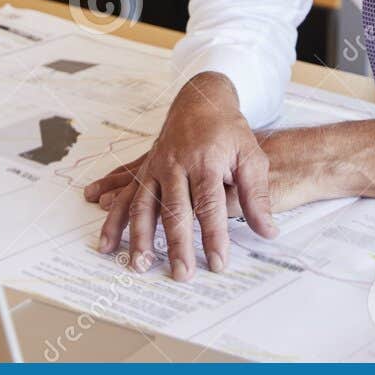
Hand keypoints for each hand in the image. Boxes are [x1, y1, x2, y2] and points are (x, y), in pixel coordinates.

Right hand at [83, 72, 276, 280]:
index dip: (213, 235)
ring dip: (138, 237)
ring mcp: (156, 167)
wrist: (200, 99)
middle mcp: (176, 165)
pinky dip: (112, 219)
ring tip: (138, 265)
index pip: (210, 205)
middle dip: (176, 245)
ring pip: (143, 205)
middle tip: (181, 274)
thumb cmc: (229, 131)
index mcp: (205, 162)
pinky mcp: (144, 170)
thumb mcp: (251, 156)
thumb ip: (257, 196)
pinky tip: (106, 241)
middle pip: (174, 210)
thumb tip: (268, 231)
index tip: (217, 263)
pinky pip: (125, 196)